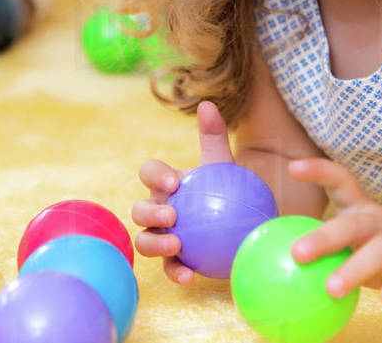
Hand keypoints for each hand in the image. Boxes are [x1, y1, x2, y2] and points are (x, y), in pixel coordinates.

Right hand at [131, 100, 232, 284]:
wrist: (241, 221)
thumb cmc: (227, 189)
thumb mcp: (223, 164)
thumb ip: (214, 136)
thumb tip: (208, 104)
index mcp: (165, 183)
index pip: (150, 174)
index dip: (155, 177)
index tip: (175, 182)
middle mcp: (157, 209)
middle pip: (139, 209)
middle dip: (149, 212)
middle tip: (172, 215)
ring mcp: (162, 236)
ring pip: (145, 241)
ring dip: (155, 244)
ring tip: (176, 246)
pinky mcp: (174, 261)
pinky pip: (169, 268)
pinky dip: (177, 273)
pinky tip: (192, 277)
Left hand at [289, 158, 381, 311]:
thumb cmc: (376, 254)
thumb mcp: (350, 243)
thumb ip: (319, 244)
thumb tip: (264, 254)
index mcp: (361, 211)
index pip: (341, 181)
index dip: (319, 171)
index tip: (294, 167)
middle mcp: (381, 223)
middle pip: (354, 224)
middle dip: (325, 237)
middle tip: (297, 254)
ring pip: (381, 251)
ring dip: (355, 269)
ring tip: (330, 289)